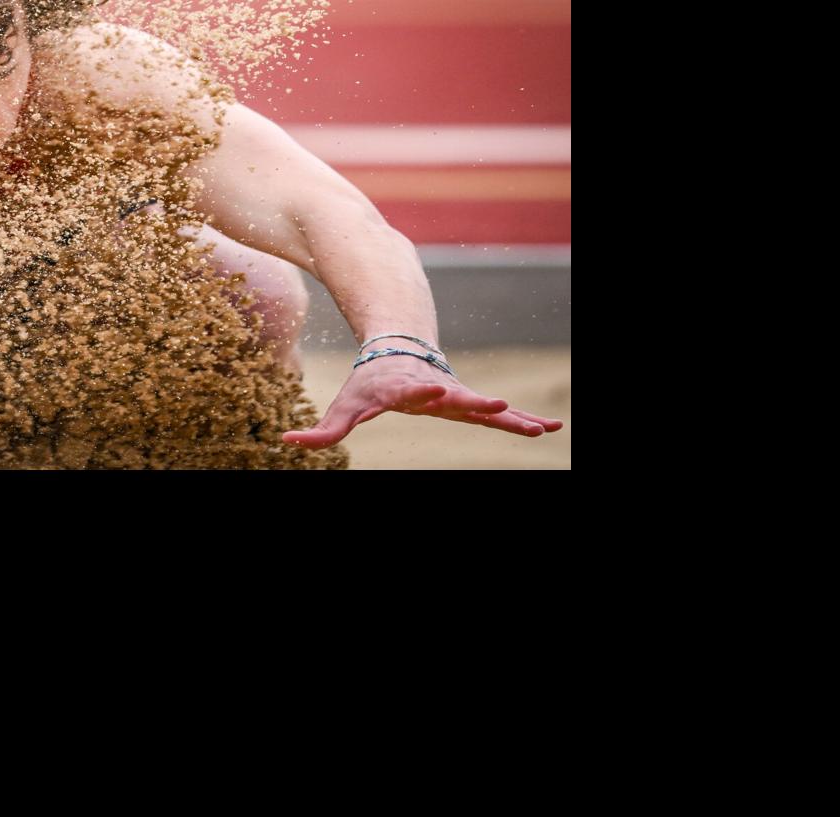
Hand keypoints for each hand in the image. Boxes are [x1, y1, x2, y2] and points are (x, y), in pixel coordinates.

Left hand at [283, 353, 563, 449]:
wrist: (399, 352)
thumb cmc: (370, 384)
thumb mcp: (346, 406)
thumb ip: (323, 430)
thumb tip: (289, 442)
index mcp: (406, 388)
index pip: (413, 391)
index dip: (423, 393)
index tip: (438, 392)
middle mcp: (437, 390)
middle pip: (459, 397)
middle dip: (478, 402)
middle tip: (499, 406)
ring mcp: (457, 396)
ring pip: (487, 408)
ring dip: (513, 418)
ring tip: (540, 428)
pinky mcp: (470, 403)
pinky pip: (500, 416)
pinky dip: (524, 421)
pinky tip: (551, 429)